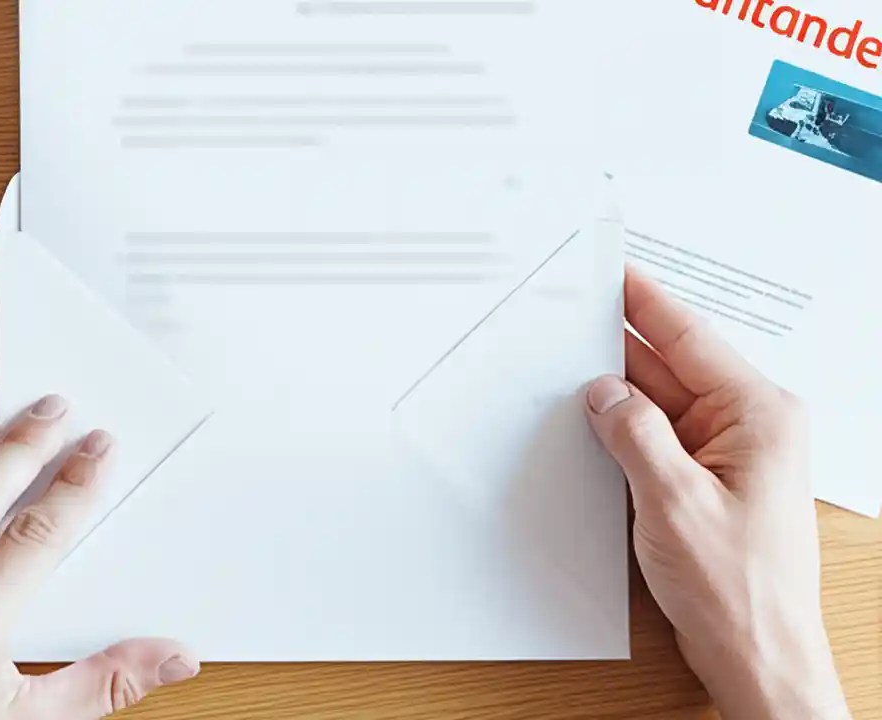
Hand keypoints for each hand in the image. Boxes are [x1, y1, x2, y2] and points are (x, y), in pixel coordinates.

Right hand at [584, 269, 848, 719]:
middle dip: (618, 346)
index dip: (646, 301)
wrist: (756, 654)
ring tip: (564, 370)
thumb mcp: (673, 502)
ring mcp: (728, 454)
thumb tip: (603, 392)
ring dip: (617, 394)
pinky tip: (591, 425)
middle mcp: (748, 426)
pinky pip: (658, 437)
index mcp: (759, 415)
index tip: (613, 271)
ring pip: (659, 403)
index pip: (691, 337)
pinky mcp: (706, 481)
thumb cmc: (740, 589)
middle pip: (671, 366)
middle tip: (567, 319)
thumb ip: (634, 434)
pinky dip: (624, 430)